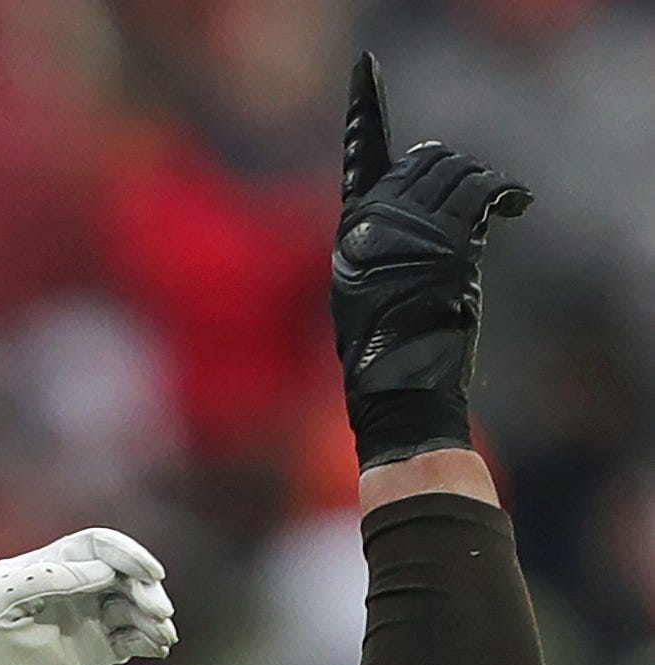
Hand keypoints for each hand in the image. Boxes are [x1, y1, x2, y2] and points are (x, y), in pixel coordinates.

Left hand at [0, 529, 176, 664]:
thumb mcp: (3, 602)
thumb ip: (52, 578)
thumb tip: (105, 571)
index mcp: (41, 569)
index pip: (95, 547)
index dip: (127, 554)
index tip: (150, 574)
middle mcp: (64, 591)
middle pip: (119, 576)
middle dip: (144, 589)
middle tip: (159, 613)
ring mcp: (77, 623)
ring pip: (127, 607)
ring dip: (151, 616)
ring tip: (162, 635)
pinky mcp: (86, 655)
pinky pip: (126, 639)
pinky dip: (146, 640)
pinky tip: (157, 647)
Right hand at [332, 52, 530, 468]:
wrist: (396, 394)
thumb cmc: (385, 355)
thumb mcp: (369, 291)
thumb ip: (385, 238)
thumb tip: (423, 188)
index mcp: (351, 233)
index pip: (358, 157)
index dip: (362, 111)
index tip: (364, 68)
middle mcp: (376, 224)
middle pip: (425, 158)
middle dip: (453, 169)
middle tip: (471, 199)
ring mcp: (411, 233)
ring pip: (458, 172)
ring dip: (482, 185)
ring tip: (491, 211)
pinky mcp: (446, 246)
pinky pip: (484, 194)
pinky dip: (507, 194)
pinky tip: (515, 208)